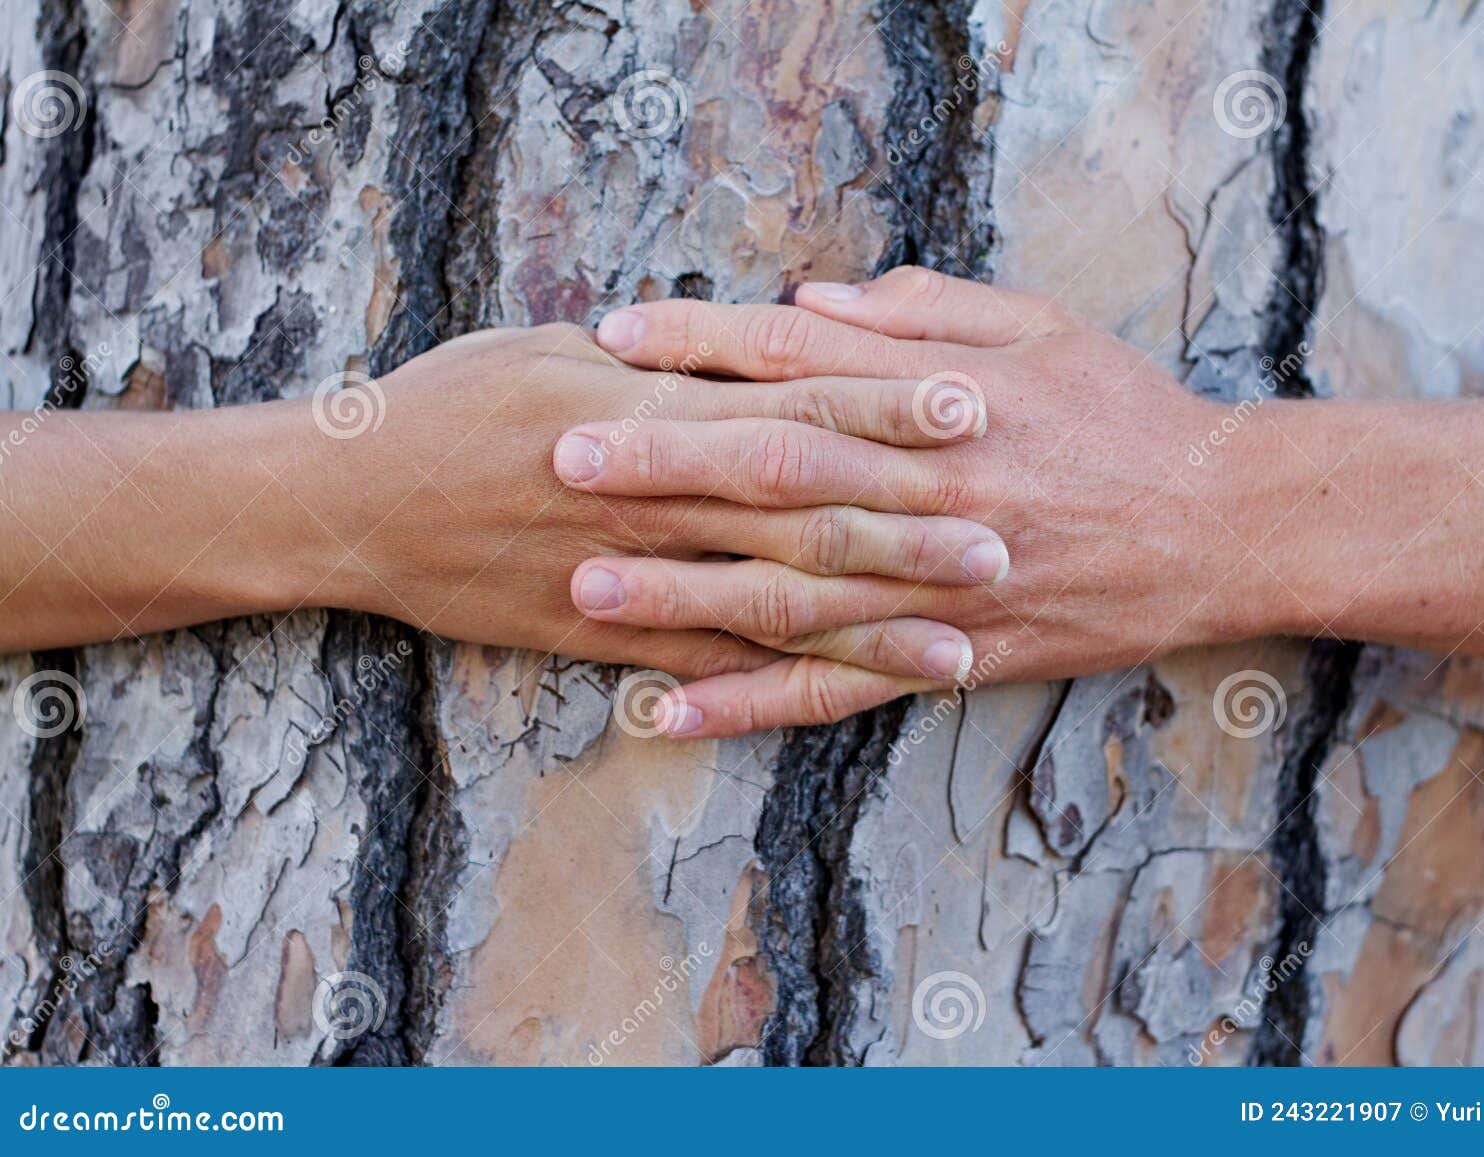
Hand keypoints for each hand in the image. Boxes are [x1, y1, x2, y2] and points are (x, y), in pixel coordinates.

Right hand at [0, 323, 1008, 695]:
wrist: (354, 502)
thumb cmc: (453, 403)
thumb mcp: (557, 351)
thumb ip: (664, 364)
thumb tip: (755, 350)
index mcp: (654, 416)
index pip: (796, 411)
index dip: (887, 412)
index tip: (970, 409)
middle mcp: (657, 503)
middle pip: (806, 521)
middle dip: (910, 534)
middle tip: (1004, 543)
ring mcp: (633, 580)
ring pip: (771, 610)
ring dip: (869, 631)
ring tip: (956, 648)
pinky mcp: (603, 640)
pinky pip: (704, 668)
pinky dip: (773, 688)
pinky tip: (840, 705)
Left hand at [563, 268, 1241, 733]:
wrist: (1219, 525)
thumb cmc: (1125, 414)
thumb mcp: (1042, 327)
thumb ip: (923, 311)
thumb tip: (810, 301)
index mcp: (942, 400)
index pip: (799, 363)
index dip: (702, 347)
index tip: (614, 337)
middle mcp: (926, 492)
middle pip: (776, 472)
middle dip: (664, 463)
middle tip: (562, 455)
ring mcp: (931, 587)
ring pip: (790, 591)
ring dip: (683, 592)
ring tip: (586, 586)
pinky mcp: (946, 659)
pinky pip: (833, 691)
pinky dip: (750, 703)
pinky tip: (672, 710)